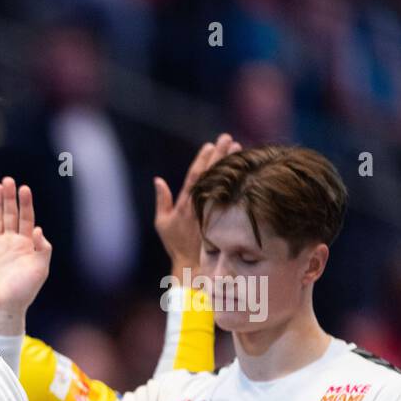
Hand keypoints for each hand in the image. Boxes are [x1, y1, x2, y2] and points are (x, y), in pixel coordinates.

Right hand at [0, 177, 51, 334]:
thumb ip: (43, 248)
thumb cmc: (23, 291)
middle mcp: (10, 243)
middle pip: (10, 215)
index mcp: (26, 245)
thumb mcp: (41, 269)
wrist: (2, 307)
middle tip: (8, 181)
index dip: (26, 203)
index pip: (26, 219)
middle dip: (9, 198)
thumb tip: (39, 229)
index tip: (24, 189)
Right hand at [154, 133, 240, 278]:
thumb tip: (158, 180)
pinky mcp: (221, 217)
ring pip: (222, 182)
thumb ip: (162, 200)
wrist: (191, 263)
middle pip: (211, 174)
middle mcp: (199, 205)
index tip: (209, 145)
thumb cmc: (174, 243)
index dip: (202, 160)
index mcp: (184, 204)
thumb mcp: (162, 223)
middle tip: (227, 138)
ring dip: (230, 163)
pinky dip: (235, 181)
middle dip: (219, 155)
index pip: (194, 177)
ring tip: (238, 147)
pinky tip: (241, 169)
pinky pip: (229, 195)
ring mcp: (212, 211)